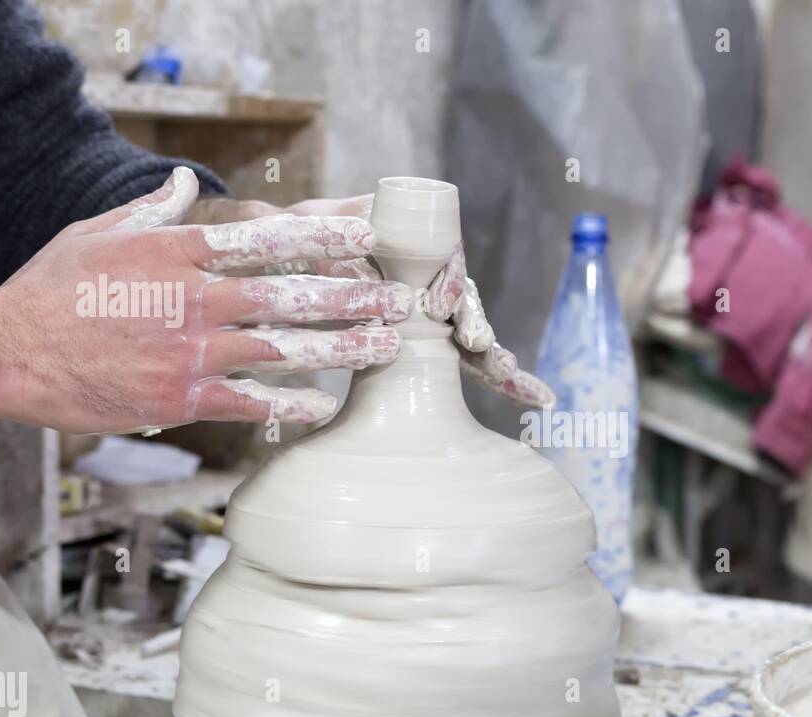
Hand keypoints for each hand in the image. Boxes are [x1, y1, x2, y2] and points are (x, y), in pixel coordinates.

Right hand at [0, 168, 410, 432]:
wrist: (8, 352)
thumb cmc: (51, 291)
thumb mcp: (98, 233)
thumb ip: (153, 210)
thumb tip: (187, 183)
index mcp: (179, 252)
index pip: (266, 238)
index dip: (323, 236)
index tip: (367, 235)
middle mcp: (196, 299)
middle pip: (292, 294)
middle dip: (353, 295)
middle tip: (399, 298)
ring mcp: (192, 350)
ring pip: (285, 348)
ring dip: (342, 347)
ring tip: (385, 347)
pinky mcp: (181, 396)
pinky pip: (251, 401)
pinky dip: (291, 404)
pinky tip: (326, 406)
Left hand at [189, 194, 554, 408]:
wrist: (274, 262)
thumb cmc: (289, 240)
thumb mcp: (304, 226)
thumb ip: (327, 224)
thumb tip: (360, 225)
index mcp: (404, 254)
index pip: (443, 265)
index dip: (449, 283)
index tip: (444, 304)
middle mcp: (424, 286)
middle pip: (464, 306)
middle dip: (480, 328)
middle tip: (483, 348)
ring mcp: (430, 321)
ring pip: (472, 339)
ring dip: (497, 358)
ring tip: (512, 376)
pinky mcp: (428, 353)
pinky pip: (468, 367)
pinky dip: (502, 378)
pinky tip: (536, 398)